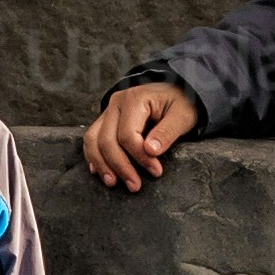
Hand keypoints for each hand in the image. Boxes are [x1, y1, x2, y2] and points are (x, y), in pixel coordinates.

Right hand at [83, 76, 201, 192]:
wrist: (173, 89)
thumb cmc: (180, 102)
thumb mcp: (182, 115)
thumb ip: (167, 132)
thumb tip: (151, 151)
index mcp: (135, 99)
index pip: (128, 134)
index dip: (140, 157)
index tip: (156, 171)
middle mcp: (116, 104)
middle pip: (107, 140)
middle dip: (120, 166)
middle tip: (135, 186)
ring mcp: (108, 111)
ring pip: (93, 140)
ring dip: (101, 164)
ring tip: (113, 182)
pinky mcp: (106, 120)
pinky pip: (92, 139)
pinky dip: (93, 156)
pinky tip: (100, 171)